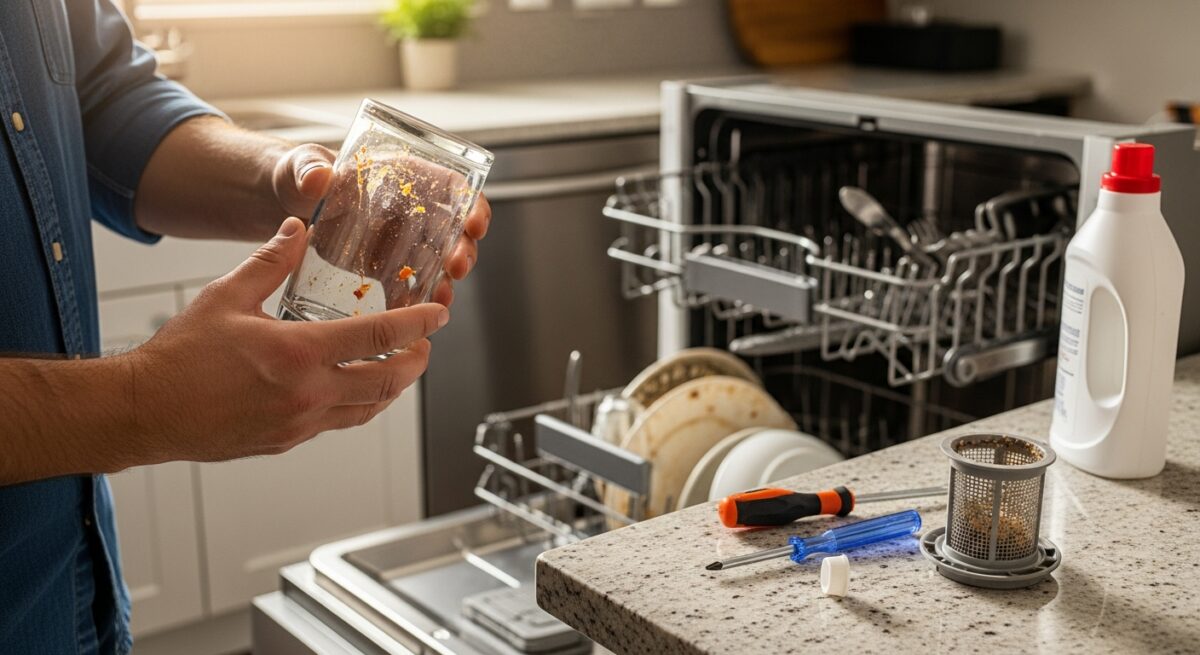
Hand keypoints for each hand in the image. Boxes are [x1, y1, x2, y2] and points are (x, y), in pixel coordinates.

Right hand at [129, 217, 447, 461]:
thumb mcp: (226, 297)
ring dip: (393, 387)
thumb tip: (298, 229)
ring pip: (369, 409)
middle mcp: (308, 394)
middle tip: (426, 344)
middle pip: (388, 382)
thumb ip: (270, 262)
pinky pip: (340, 423)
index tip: (438, 314)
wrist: (145, 411)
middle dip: (417, 361)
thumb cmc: (179, 358)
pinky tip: (356, 387)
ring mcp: (301, 424)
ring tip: (401, 365)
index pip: (378, 337)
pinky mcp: (288, 441)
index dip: (418, 324)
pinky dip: (359, 404)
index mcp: (298, 353)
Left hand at [270, 144, 491, 306]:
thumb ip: (309, 169)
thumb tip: (316, 177)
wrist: (282, 206)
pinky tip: (410, 317)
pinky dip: (411, 305)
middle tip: (457, 268)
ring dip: (444, 282)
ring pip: (436, 264)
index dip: (472, 205)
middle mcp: (410, 211)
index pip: (451, 188)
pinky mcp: (383, 268)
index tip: (474, 225)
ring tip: (440, 300)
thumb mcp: (303, 166)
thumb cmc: (299, 176)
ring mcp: (400, 242)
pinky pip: (406, 288)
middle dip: (462, 251)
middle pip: (453, 230)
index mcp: (402, 176)